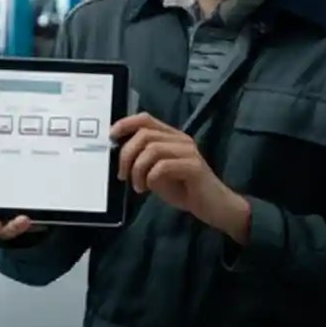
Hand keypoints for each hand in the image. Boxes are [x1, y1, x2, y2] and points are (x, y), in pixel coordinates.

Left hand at [110, 112, 249, 238]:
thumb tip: (121, 156)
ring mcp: (189, 152)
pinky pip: (163, 166)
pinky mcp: (194, 167)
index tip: (111, 136)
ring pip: (152, 149)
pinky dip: (150, 177)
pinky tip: (149, 188)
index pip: (145, 119)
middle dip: (126, 155)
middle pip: (144, 134)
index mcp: (171, 137)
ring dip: (137, 169)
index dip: (125, 124)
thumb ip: (143, 161)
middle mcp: (180, 139)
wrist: (214, 207)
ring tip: (138, 186)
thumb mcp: (157, 173)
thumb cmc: (185, 189)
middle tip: (122, 175)